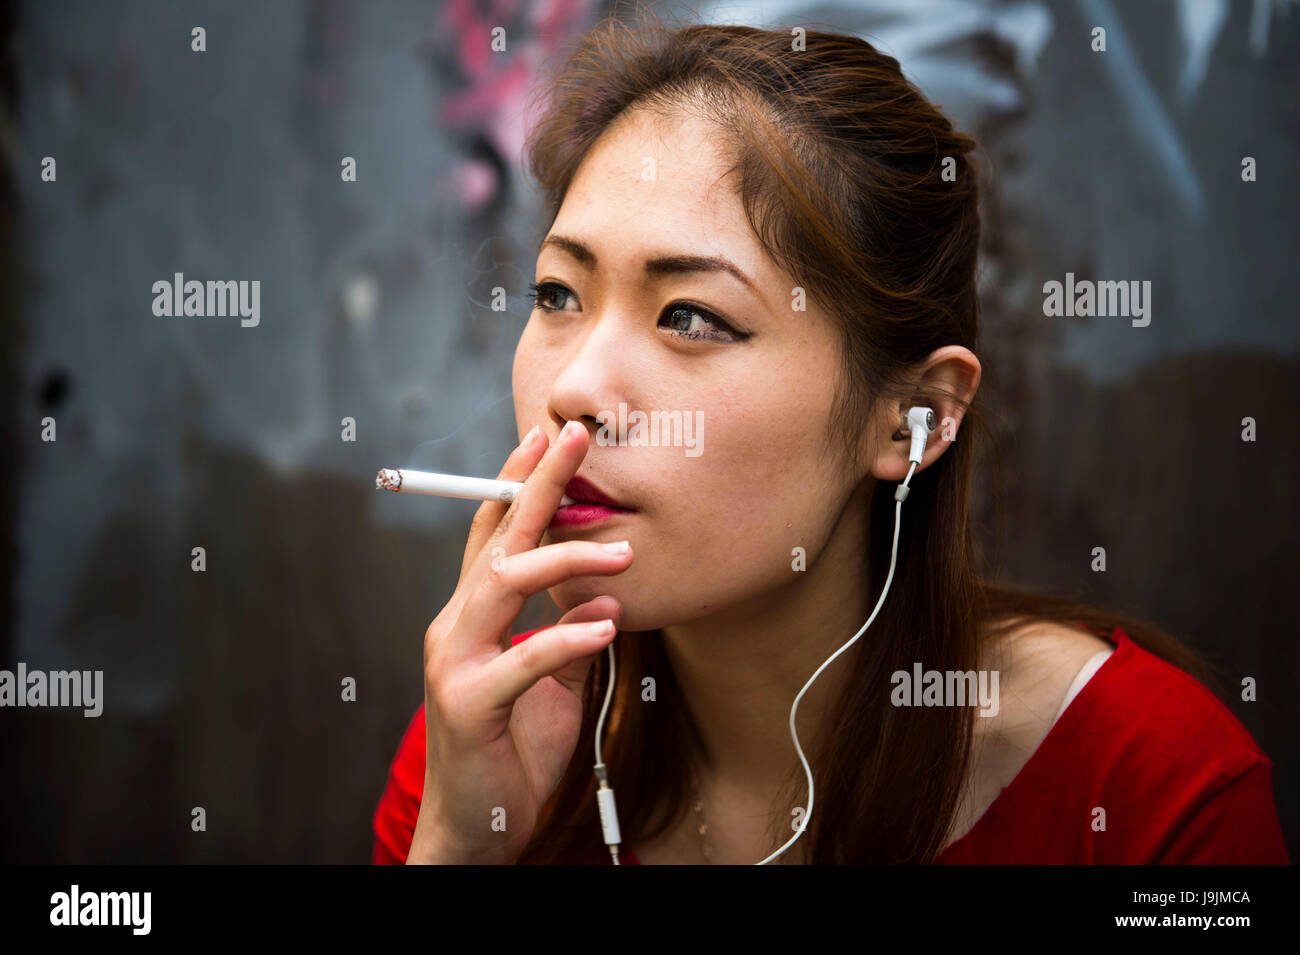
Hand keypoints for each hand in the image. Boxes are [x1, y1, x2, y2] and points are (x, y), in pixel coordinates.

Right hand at [408, 420, 633, 863]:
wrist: (476, 828)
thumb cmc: (512, 752)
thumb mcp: (551, 686)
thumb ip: (569, 638)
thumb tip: (607, 599)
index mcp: (472, 617)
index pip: (492, 535)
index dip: (515, 484)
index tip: (546, 438)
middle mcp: (454, 627)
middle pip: (496, 540)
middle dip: (535, 484)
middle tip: (575, 438)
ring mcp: (454, 662)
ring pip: (503, 584)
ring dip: (565, 557)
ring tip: (623, 553)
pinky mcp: (467, 704)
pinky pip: (522, 661)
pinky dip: (565, 638)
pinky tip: (605, 624)